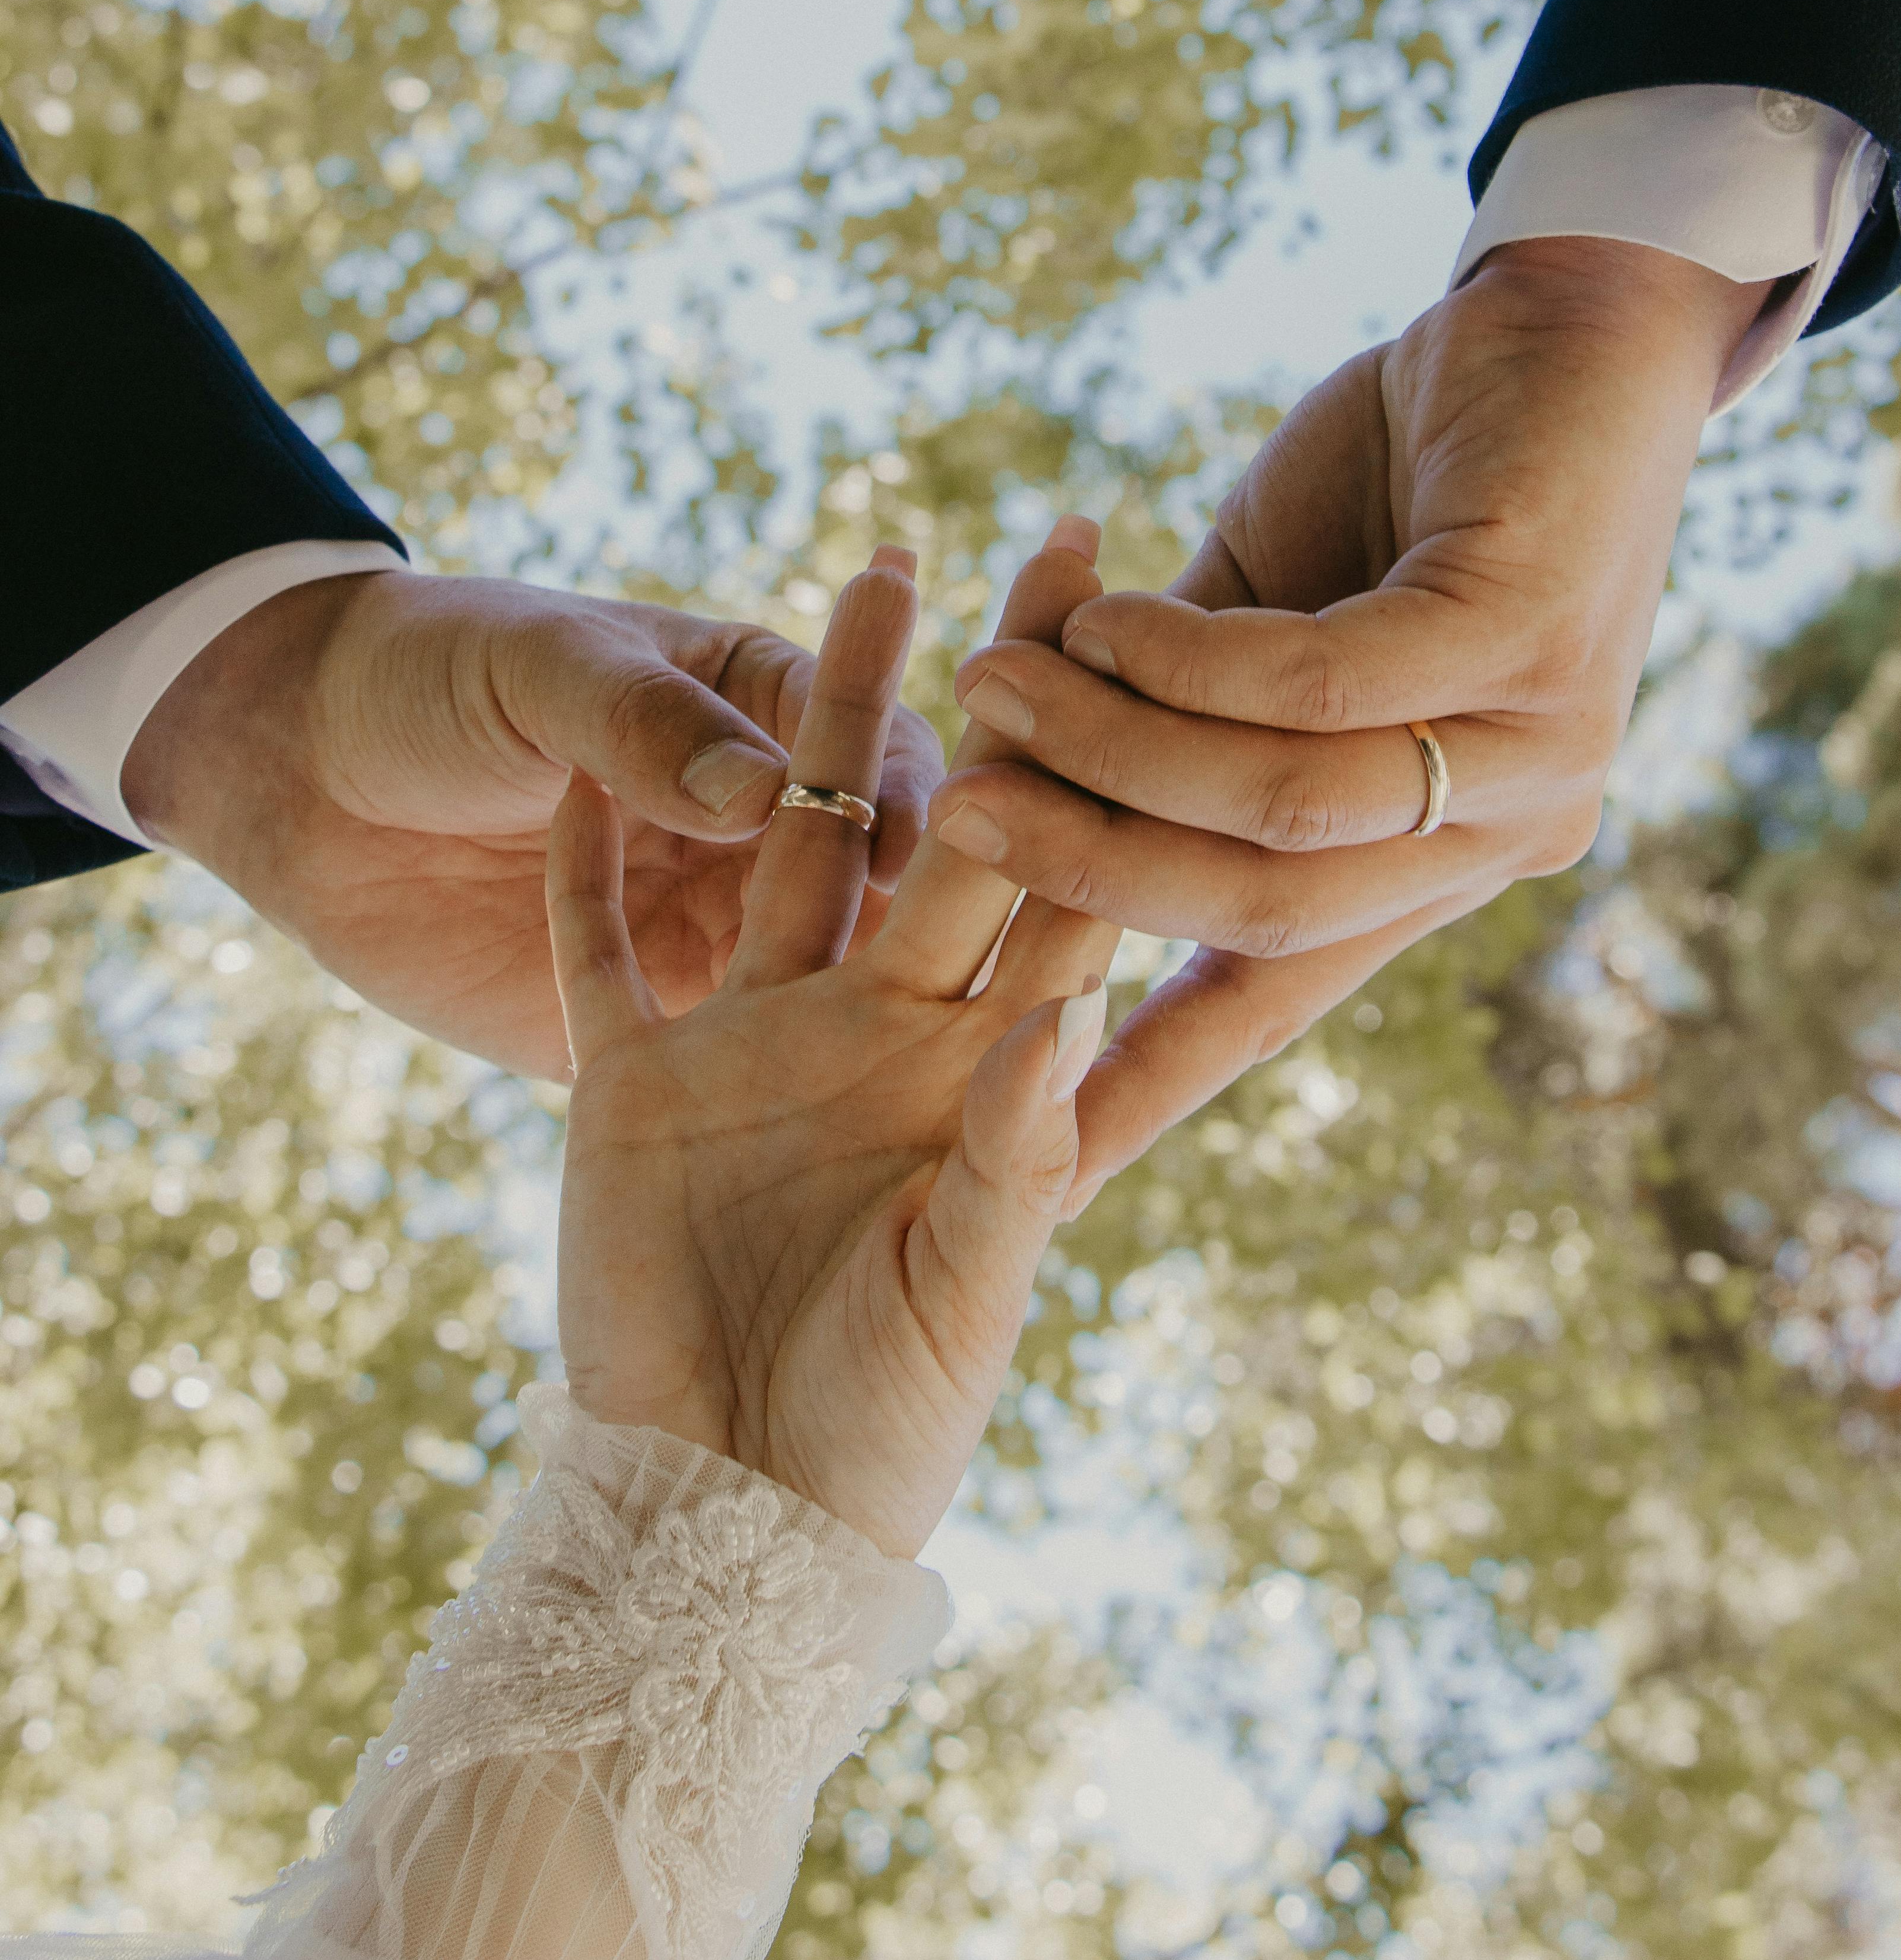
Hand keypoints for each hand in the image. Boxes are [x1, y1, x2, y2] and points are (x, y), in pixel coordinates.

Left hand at [123, 570, 943, 1078]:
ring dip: (900, 1030)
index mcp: (765, 717)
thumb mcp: (541, 673)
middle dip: (965, 925)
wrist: (299, 779)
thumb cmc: (430, 679)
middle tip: (1026, 973)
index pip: (891, 765)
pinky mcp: (647, 1032)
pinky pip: (722, 1067)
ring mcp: (716, 943)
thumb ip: (646, 726)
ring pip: (838, 994)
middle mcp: (767, 840)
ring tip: (967, 1084)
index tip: (954, 853)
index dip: (935, 808)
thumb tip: (764, 791)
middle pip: (898, 888)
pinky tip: (824, 1133)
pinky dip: (766, 1094)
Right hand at [547, 533, 1118, 1557]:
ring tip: (862, 574)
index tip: (1154, 638)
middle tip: (1054, 544)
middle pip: (941, 824)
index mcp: (977, 1073)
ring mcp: (750, 1042)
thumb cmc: (881, 1426)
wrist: (726, 1513)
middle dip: (995, 692)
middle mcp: (876, 1029)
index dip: (1105, 766)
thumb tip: (1061, 1005)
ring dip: (812, 719)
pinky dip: (589, 859)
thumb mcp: (971, 1292)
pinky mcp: (629, 1081)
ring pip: (786, 840)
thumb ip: (1014, 1150)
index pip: (1055, 888)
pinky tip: (593, 752)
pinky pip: (599, 945)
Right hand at [929, 238, 1772, 1198]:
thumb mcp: (1260, 634)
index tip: (1043, 1170)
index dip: (1156, 1087)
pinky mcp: (1527, 628)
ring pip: (1277, 804)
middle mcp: (1505, 832)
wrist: (1568, 327)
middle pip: (1264, 910)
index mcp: (1439, 861)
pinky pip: (1310, 685)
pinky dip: (1180, 659)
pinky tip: (1102, 614)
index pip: (1281, 1000)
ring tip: (996, 684)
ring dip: (1112, 749)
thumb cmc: (1403, 486)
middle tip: (963, 821)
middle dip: (1090, 876)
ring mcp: (1535, 741)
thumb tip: (1028, 794)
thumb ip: (1171, 731)